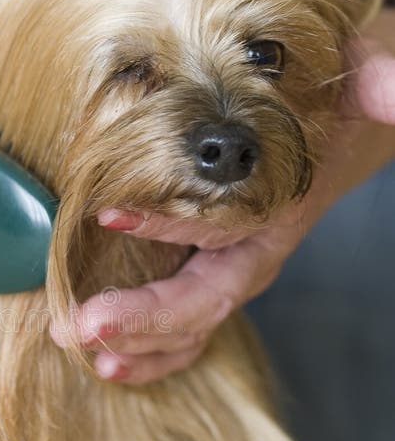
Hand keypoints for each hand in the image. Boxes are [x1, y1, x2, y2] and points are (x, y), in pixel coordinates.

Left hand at [53, 8, 394, 384]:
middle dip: (140, 319)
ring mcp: (226, 273)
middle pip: (197, 302)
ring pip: (186, 328)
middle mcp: (250, 256)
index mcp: (277, 215)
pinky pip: (180, 330)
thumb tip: (394, 90)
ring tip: (78, 346)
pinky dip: (145, 351)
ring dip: (132, 344)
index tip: (109, 213)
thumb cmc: (337, 106)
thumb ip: (379, 79)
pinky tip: (104, 361)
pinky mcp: (205, 276)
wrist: (337, 134)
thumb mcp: (364, 78)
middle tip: (80, 325)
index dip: (168, 226)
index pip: (221, 228)